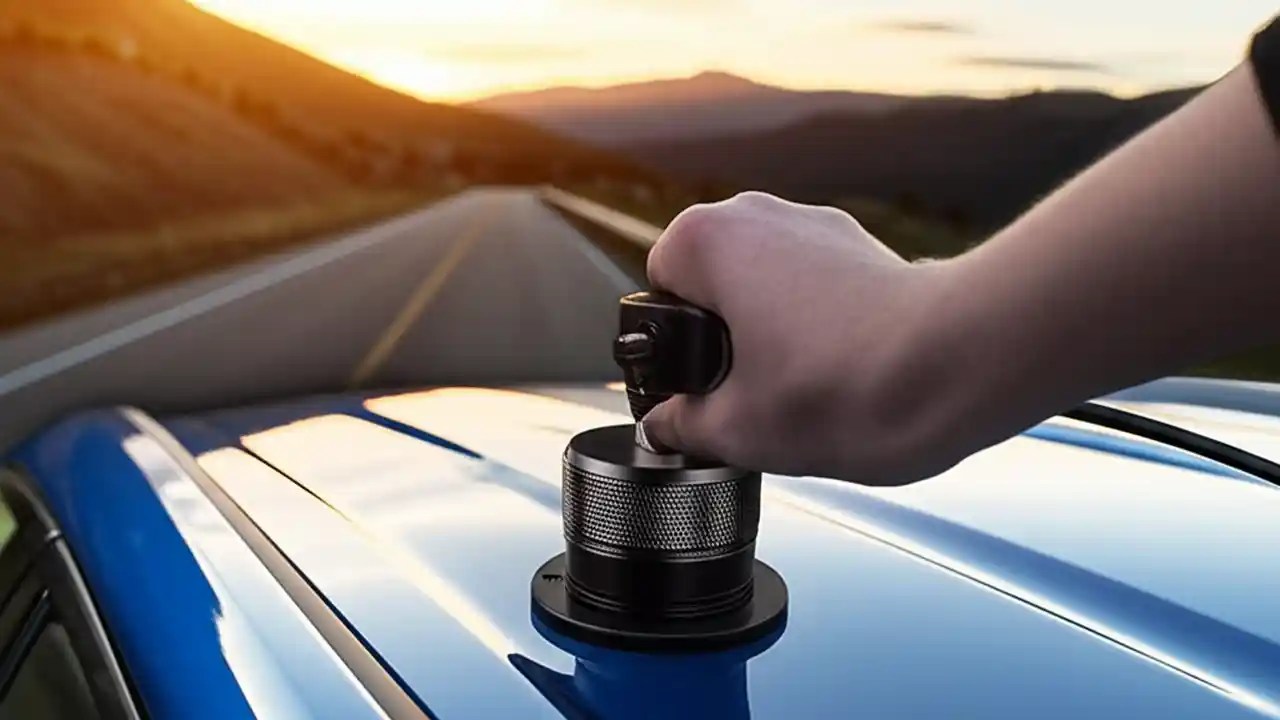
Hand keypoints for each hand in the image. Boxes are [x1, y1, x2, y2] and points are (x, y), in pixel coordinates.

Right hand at [642, 192, 960, 484]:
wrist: (954, 371)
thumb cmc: (846, 386)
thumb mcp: (735, 430)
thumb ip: (681, 426)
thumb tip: (665, 428)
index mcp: (708, 239)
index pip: (657, 287)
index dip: (671, 347)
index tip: (695, 386)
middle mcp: (759, 213)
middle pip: (712, 283)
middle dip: (722, 338)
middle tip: (745, 394)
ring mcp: (818, 224)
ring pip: (764, 285)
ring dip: (769, 332)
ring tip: (798, 389)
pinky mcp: (865, 247)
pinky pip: (813, 288)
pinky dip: (815, 326)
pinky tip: (837, 372)